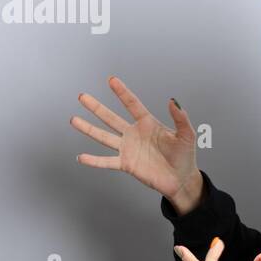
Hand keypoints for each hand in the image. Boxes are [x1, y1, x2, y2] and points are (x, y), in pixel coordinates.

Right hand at [71, 75, 200, 206]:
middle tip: (82, 97)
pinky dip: (93, 160)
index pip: (132, 104)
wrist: (181, 180)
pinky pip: (106, 161)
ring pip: (103, 137)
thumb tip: (173, 101)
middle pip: (110, 118)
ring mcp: (128, 149)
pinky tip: (81, 157)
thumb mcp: (186, 135)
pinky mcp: (126, 164)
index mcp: (147, 123)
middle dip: (96, 107)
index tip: (111, 80)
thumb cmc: (185, 156)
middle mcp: (134, 134)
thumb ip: (180, 118)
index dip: (122, 92)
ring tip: (74, 120)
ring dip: (88, 129)